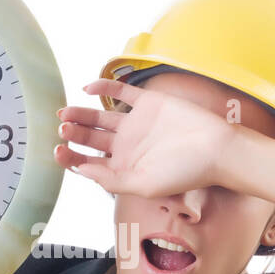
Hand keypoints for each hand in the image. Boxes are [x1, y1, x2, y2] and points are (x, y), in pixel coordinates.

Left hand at [54, 79, 238, 197]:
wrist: (216, 148)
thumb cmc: (185, 173)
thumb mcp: (144, 185)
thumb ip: (112, 180)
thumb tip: (82, 171)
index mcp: (124, 167)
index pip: (89, 162)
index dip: (71, 158)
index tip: (58, 151)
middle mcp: (126, 146)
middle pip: (90, 138)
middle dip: (74, 133)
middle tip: (63, 128)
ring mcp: (136, 123)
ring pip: (99, 116)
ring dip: (81, 113)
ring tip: (65, 112)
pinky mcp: (148, 103)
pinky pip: (121, 93)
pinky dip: (103, 88)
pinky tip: (87, 89)